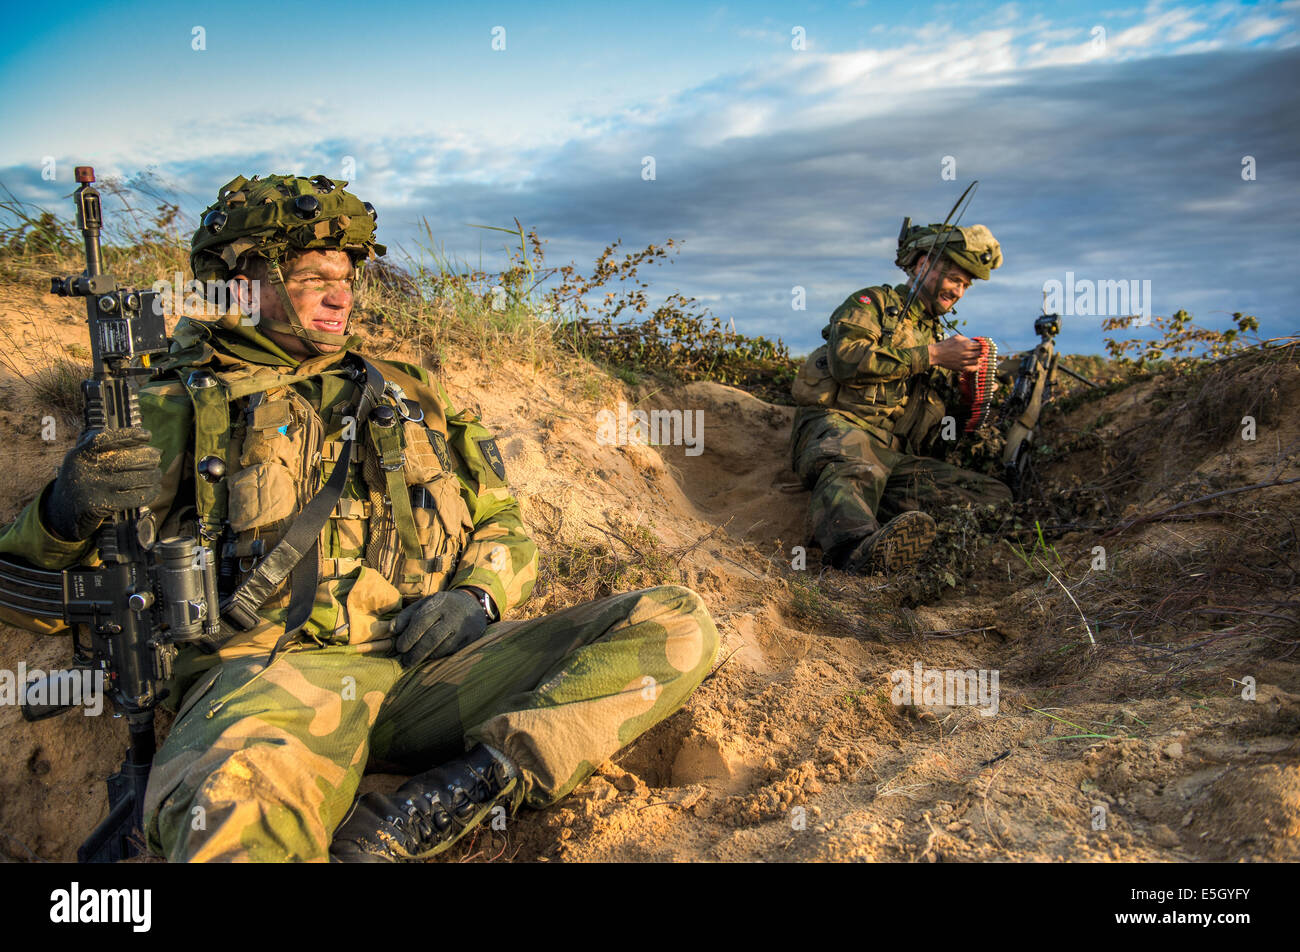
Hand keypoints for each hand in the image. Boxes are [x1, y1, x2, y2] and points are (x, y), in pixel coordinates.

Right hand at [43, 427, 162, 540]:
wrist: (62, 511)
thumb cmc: (81, 479)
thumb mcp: (81, 460)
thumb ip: (98, 446)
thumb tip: (134, 435)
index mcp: (79, 454)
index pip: (105, 439)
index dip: (129, 435)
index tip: (147, 435)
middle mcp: (84, 470)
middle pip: (124, 459)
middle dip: (147, 457)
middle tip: (158, 457)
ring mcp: (92, 489)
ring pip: (133, 478)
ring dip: (152, 475)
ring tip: (157, 473)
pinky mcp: (101, 506)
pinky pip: (134, 497)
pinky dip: (149, 492)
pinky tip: (155, 489)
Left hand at [390, 589, 487, 668]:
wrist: (471, 603)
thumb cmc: (441, 605)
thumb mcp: (424, 603)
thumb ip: (406, 615)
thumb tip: (391, 630)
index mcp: (438, 603)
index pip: (421, 621)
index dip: (409, 637)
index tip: (400, 648)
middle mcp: (452, 615)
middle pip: (432, 638)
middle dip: (416, 652)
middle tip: (405, 662)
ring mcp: (464, 627)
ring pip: (443, 647)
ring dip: (427, 656)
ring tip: (414, 661)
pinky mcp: (472, 637)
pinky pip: (453, 651)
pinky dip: (440, 656)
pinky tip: (430, 657)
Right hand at [928, 335, 983, 372]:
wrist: (936, 354)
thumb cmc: (946, 344)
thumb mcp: (957, 337)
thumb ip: (966, 339)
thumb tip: (974, 342)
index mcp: (966, 345)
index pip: (980, 346)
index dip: (982, 346)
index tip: (982, 346)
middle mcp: (966, 353)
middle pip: (980, 354)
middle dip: (981, 352)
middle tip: (981, 352)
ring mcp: (963, 361)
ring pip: (977, 361)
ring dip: (978, 359)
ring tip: (978, 358)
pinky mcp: (960, 367)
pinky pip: (972, 369)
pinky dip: (976, 367)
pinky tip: (976, 365)